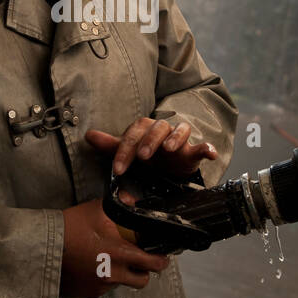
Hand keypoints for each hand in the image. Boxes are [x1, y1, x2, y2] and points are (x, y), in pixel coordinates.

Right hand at [60, 198, 168, 297]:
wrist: (42, 248)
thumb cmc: (69, 228)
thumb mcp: (96, 210)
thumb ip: (120, 205)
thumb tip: (133, 201)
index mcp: (119, 254)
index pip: (152, 263)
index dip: (161, 261)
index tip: (162, 257)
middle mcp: (113, 274)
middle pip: (142, 281)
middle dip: (145, 271)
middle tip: (140, 261)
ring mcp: (101, 286)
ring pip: (122, 284)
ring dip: (122, 274)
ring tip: (110, 260)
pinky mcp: (89, 292)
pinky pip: (105, 288)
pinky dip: (105, 279)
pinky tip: (94, 266)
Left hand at [85, 117, 216, 177]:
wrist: (171, 162)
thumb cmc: (149, 154)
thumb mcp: (130, 151)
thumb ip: (111, 145)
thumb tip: (88, 135)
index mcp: (145, 130)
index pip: (133, 135)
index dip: (125, 151)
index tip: (118, 170)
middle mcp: (162, 131)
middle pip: (157, 128)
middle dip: (149, 141)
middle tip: (143, 156)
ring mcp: (180, 141)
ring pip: (180, 130)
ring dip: (175, 137)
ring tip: (169, 148)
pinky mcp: (194, 152)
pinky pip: (203, 146)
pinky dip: (207, 148)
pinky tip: (209, 153)